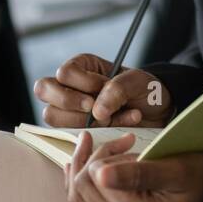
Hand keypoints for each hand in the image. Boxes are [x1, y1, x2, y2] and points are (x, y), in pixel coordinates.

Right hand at [34, 54, 171, 127]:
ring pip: (52, 115)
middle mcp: (70, 86)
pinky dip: (95, 134)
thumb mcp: (137, 82)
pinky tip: (118, 126)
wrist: (158, 112)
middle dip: (69, 102)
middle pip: (44, 90)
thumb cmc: (145, 90)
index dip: (81, 84)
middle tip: (93, 107)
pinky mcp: (76, 130)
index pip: (63, 73)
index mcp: (82, 66)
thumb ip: (117, 90)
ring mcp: (70, 110)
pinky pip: (69, 134)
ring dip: (83, 120)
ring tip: (112, 118)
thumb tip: (96, 112)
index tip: (101, 88)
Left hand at [63, 130, 202, 201]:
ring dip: (83, 171)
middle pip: (81, 189)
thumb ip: (137, 173)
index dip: (104, 151)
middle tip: (119, 142)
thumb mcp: (176, 170)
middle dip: (92, 159)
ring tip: (96, 148)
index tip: (128, 138)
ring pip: (78, 201)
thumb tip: (99, 174)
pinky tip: (87, 169)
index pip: (92, 177)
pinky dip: (83, 188)